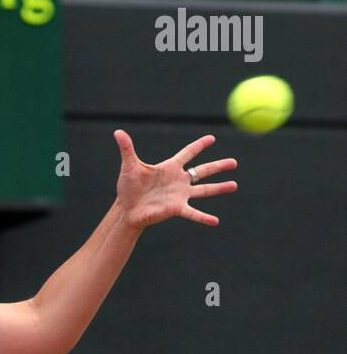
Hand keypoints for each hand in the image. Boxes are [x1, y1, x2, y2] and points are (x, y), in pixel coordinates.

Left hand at [114, 130, 237, 229]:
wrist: (127, 210)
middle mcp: (178, 180)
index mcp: (170, 167)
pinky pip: (193, 213)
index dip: (199, 146)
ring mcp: (180, 195)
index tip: (212, 138)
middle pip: (203, 171)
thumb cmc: (128, 188)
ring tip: (234, 185)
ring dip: (219, 188)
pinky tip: (215, 221)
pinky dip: (203, 217)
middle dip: (218, 166)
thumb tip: (118, 132)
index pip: (188, 153)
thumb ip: (127, 149)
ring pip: (204, 190)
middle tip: (234, 162)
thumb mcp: (129, 166)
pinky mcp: (176, 209)